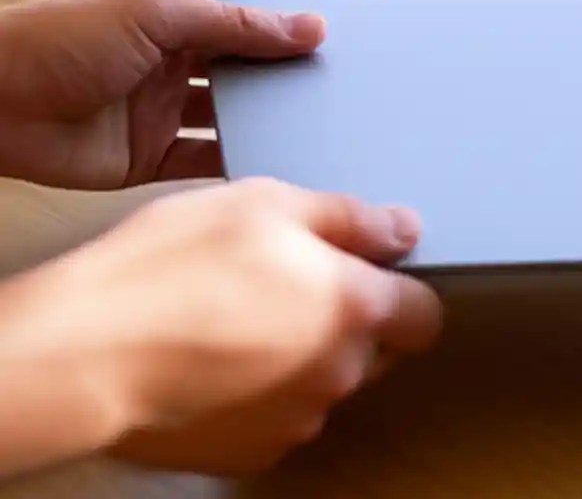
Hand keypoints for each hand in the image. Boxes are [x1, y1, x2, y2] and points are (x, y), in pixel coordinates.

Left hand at [0, 0, 330, 189]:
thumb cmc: (57, 40)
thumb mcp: (155, 14)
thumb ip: (235, 24)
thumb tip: (310, 27)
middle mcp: (165, 49)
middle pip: (239, 46)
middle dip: (283, 50)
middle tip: (337, 57)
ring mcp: (159, 101)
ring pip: (231, 105)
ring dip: (268, 107)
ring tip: (315, 108)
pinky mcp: (151, 151)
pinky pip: (207, 157)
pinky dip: (239, 157)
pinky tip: (274, 156)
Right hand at [0, 178, 439, 475]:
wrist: (83, 355)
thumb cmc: (167, 269)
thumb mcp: (262, 203)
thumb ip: (348, 217)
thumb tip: (402, 227)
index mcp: (356, 306)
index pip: (424, 314)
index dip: (402, 292)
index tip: (368, 274)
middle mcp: (342, 370)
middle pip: (379, 350)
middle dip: (350, 322)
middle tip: (287, 286)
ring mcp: (300, 417)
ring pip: (327, 383)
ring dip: (303, 356)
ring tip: (236, 321)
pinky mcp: (255, 451)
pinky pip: (280, 416)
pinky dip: (262, 393)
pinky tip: (216, 362)